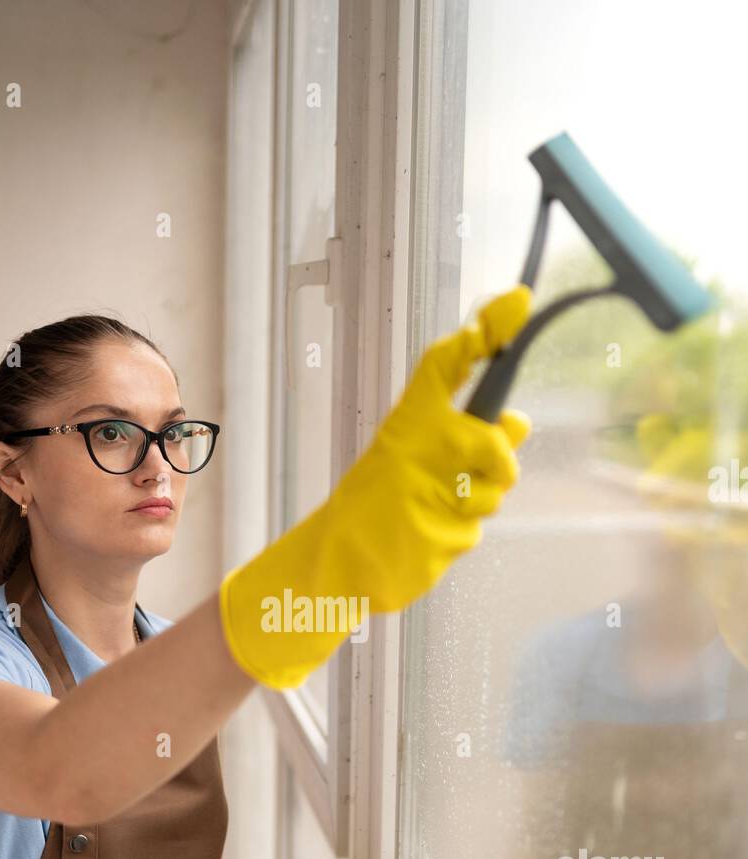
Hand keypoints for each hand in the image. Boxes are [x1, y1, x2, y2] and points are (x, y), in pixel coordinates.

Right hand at [219, 285, 532, 688]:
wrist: (337, 559)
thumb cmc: (375, 498)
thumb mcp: (407, 450)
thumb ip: (464, 434)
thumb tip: (521, 421)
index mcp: (409, 421)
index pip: (448, 363)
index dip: (487, 330)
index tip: (517, 299)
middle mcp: (422, 452)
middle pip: (497, 444)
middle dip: (497, 464)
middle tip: (463, 475)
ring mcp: (433, 497)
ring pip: (491, 496)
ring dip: (472, 504)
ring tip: (428, 509)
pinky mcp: (443, 541)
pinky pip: (472, 535)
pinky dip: (453, 536)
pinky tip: (422, 535)